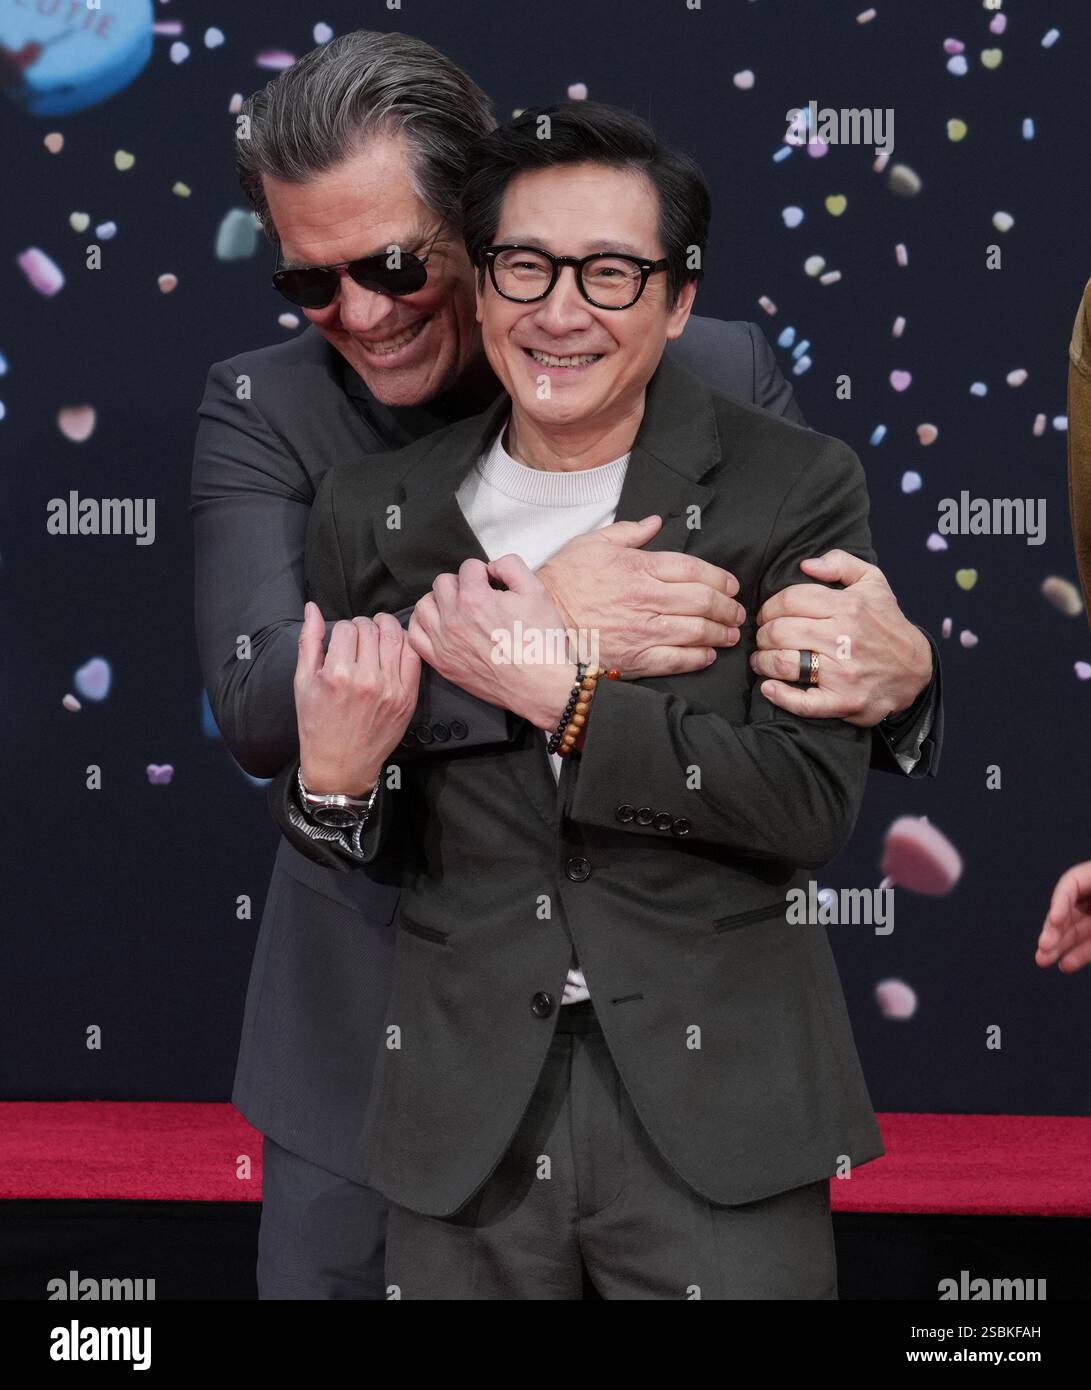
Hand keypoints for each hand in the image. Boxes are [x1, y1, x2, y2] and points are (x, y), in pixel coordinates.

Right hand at [295, 601, 420, 794]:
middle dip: (362, 626)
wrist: (341, 764)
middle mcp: (367, 679)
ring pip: (394, 636)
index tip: (340, 638)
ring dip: (385, 628)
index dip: (341, 628)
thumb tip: (312, 608)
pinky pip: (412, 656)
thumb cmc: (317, 724)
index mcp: (337, 674)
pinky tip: (393, 647)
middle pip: (370, 629)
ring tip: (376, 634)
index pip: (346, 628)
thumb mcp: (303, 682)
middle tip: (358, 636)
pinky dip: (404, 644)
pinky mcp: (407, 697)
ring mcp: (391, 688)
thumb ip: (309, 641)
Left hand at [408, 556, 575, 730]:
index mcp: (475, 598)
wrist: (538, 685)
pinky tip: (437, 625)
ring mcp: (444, 642)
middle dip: (461, 584)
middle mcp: (453, 618)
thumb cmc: (540, 641)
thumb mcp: (537, 591)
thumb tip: (492, 566)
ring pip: (423, 606)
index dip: (484, 573)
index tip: (492, 585)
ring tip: (455, 608)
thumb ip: (511, 566)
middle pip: (443, 583)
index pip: (468, 567)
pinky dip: (422, 625)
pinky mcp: (441, 662)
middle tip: (477, 597)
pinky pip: (414, 636)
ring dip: (438, 601)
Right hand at [535, 515, 744, 677]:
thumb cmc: (562, 583)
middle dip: (728, 608)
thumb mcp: (591, 544)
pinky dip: (699, 658)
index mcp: (638, 568)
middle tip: (737, 612)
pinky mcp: (636, 659)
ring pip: (697, 631)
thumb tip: (656, 523)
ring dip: (720, 633)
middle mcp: (646, 599)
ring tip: (729, 634)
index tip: (730, 586)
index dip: (719, 578)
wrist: (539, 625)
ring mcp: (643, 631)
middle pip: (703, 601)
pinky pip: (678, 660)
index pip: (693, 570)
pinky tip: (707, 654)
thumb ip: (629, 533)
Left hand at [750, 550, 931, 725]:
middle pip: (780, 631)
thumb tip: (806, 564)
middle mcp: (844, 638)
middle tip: (762, 638)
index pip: (790, 600)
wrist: (916, 669)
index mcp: (848, 606)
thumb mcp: (873, 582)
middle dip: (763, 634)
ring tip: (761, 660)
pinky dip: (780, 696)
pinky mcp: (844, 701)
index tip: (766, 615)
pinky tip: (769, 688)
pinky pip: (803, 703)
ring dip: (763, 662)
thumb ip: (841, 564)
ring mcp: (843, 672)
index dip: (769, 606)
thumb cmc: (887, 623)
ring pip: (784, 663)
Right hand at [1037, 862, 1090, 972]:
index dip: (1060, 902)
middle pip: (1068, 910)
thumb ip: (1082, 897)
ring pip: (1075, 930)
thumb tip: (1062, 907)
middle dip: (1054, 931)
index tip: (1055, 920)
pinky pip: (1090, 943)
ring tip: (1044, 960)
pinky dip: (1079, 954)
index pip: (1070, 884)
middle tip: (1043, 948)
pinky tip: (1065, 964)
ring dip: (1060, 946)